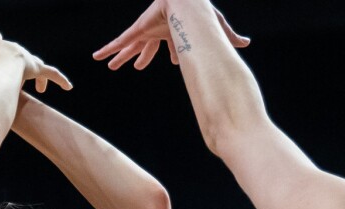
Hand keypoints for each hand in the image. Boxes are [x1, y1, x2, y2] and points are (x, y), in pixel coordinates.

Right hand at [0, 21, 72, 92]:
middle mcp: (14, 50)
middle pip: (16, 52)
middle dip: (16, 57)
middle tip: (18, 63)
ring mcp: (27, 59)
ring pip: (35, 65)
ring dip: (36, 74)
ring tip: (38, 85)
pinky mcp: (39, 69)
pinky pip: (52, 74)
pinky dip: (60, 81)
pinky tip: (68, 88)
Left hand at [93, 0, 247, 70]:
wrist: (188, 2)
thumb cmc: (201, 13)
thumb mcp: (216, 28)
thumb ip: (229, 37)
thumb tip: (246, 43)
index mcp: (173, 33)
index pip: (171, 46)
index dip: (171, 54)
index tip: (173, 61)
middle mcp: (157, 32)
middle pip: (146, 48)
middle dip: (139, 57)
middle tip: (134, 67)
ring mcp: (145, 31)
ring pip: (130, 47)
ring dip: (120, 57)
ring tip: (111, 66)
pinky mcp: (137, 30)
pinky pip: (119, 41)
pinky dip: (108, 49)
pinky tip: (97, 56)